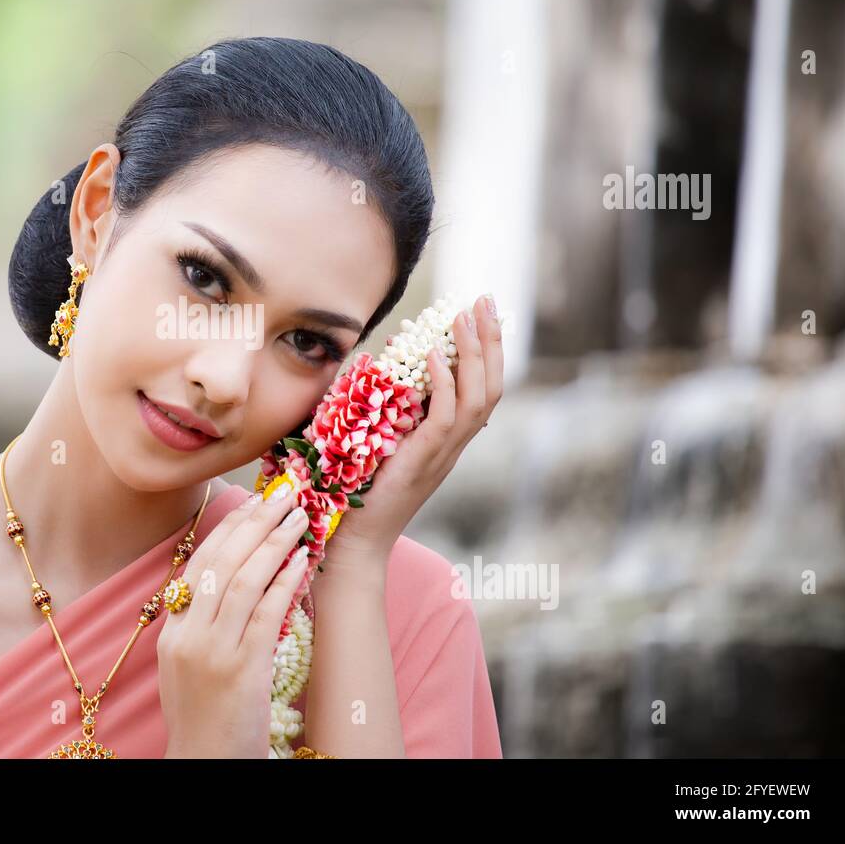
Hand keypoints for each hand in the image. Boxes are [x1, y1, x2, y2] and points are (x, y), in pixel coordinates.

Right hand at [157, 480, 313, 757]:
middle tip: (281, 495)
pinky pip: (266, 614)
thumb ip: (203, 626)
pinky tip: (302, 562)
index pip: (199, 566)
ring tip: (299, 517)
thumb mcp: (188, 667)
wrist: (203, 766)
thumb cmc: (204, 719)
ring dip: (275, 543)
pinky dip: (285, 582)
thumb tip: (234, 584)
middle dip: (253, 523)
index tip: (252, 504)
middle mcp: (187, 635)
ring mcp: (212, 652)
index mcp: (171, 632)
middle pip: (221, 563)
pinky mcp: (241, 670)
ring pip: (244, 581)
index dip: (228, 530)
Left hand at [330, 294, 504, 560]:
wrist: (354, 542)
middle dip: (490, 341)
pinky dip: (442, 384)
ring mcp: (442, 456)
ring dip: (472, 354)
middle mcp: (453, 446)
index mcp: (447, 440)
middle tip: (484, 301)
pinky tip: (433, 357)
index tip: (480, 313)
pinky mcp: (422, 462)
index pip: (482, 388)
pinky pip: (444, 419)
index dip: (486, 351)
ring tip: (464, 317)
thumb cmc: (358, 492)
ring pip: (476, 399)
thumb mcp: (379, 440)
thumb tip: (382, 364)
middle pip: (490, 387)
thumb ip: (389, 409)